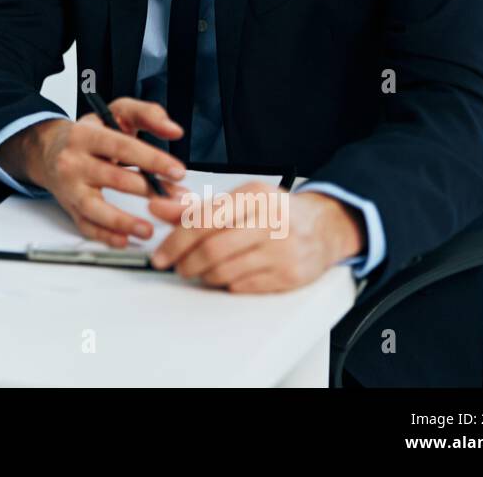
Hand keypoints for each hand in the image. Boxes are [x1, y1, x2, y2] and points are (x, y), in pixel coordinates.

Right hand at [0, 97, 187, 247]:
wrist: (49, 149)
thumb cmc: (88, 133)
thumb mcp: (115, 112)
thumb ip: (147, 114)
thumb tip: (173, 130)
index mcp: (86, 135)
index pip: (122, 147)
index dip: (152, 160)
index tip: (177, 171)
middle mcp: (74, 161)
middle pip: (114, 178)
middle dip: (149, 191)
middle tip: (177, 201)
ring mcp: (70, 187)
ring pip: (95, 208)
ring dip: (123, 222)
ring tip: (148, 229)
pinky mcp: (69, 207)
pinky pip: (86, 225)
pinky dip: (105, 236)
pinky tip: (124, 240)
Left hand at [148, 182, 364, 292]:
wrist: (325, 226)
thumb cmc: (276, 212)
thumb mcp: (239, 200)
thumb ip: (197, 207)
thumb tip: (158, 207)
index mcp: (253, 196)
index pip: (203, 220)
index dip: (175, 241)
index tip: (160, 254)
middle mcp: (270, 221)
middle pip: (212, 249)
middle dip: (186, 262)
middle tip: (177, 266)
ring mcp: (282, 250)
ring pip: (226, 271)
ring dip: (204, 275)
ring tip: (200, 270)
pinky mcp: (290, 275)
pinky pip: (244, 286)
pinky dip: (227, 284)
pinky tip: (226, 276)